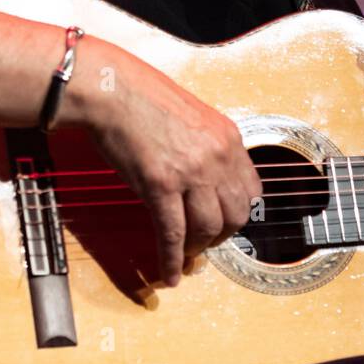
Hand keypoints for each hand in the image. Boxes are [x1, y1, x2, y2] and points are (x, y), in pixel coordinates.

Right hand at [59, 38, 261, 286]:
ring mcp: (191, 172)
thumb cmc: (143, 97)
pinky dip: (172, 259)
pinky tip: (170, 273)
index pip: (252, 190)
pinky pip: (173, 233)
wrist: (111, 90)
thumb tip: (206, 179)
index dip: (239, 214)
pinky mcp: (160, 185)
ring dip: (197, 248)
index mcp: (227, 138)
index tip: (226, 223)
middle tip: (205, 242)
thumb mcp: (192, 117)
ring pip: (208, 228)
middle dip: (221, 235)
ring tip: (186, 255)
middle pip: (236, 214)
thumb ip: (206, 146)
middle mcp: (217, 156)